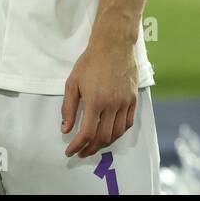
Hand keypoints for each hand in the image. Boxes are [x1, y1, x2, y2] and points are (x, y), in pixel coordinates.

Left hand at [61, 38, 138, 157]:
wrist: (113, 47)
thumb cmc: (89, 63)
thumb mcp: (72, 83)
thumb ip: (68, 108)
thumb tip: (65, 129)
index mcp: (95, 101)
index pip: (87, 133)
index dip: (78, 145)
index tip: (70, 151)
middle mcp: (112, 106)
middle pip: (103, 137)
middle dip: (90, 148)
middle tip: (80, 152)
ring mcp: (125, 104)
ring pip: (116, 133)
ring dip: (104, 144)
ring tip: (92, 146)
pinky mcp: (134, 101)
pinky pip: (128, 124)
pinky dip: (118, 133)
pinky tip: (109, 135)